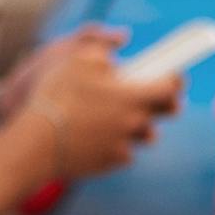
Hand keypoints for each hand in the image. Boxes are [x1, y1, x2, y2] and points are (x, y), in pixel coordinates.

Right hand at [24, 30, 168, 183]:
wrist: (37, 141)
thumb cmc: (57, 96)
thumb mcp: (78, 60)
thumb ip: (102, 52)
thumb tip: (113, 58)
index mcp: (133, 96)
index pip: (170, 88)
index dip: (176, 79)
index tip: (176, 75)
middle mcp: (135, 123)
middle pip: (164, 114)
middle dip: (166, 104)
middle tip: (161, 97)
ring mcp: (124, 145)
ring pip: (144, 135)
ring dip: (140, 125)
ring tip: (122, 115)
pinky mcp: (110, 162)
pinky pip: (123, 151)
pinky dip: (117, 142)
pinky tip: (100, 135)